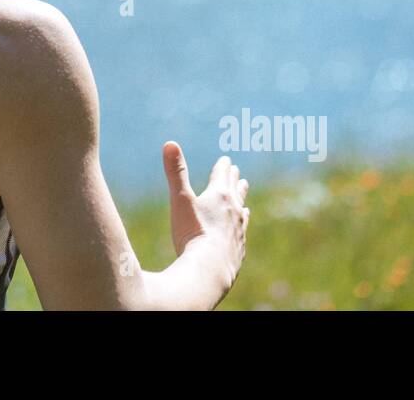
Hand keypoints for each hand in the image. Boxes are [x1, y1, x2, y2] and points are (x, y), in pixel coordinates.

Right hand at [163, 145, 248, 300]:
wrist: (210, 270)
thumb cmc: (192, 234)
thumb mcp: (180, 200)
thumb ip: (175, 172)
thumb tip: (170, 143)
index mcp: (219, 196)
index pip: (222, 176)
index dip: (222, 167)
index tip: (226, 160)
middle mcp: (233, 211)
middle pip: (235, 191)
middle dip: (234, 180)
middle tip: (237, 171)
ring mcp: (238, 231)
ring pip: (242, 210)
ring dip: (242, 200)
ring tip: (243, 196)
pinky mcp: (239, 248)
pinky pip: (243, 231)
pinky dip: (242, 223)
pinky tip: (243, 226)